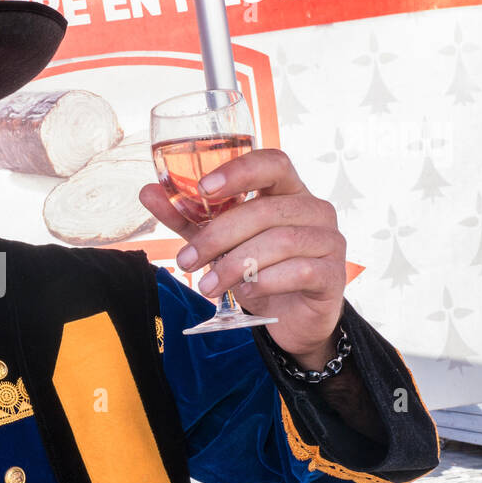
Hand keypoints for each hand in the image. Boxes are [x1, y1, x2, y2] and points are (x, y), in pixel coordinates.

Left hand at [139, 149, 345, 363]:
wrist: (291, 319)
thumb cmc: (258, 269)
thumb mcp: (218, 242)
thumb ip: (187, 217)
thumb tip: (147, 191)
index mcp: (287, 191)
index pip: (272, 163)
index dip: (239, 171)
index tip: (203, 188)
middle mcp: (314, 209)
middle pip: (265, 209)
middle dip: (218, 235)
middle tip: (187, 260)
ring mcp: (328, 240)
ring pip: (279, 242)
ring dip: (235, 264)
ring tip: (209, 286)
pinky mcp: (334, 274)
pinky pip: (298, 271)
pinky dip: (264, 282)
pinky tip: (246, 293)